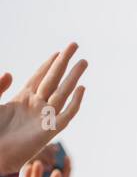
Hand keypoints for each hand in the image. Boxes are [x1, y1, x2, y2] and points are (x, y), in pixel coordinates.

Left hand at [0, 43, 86, 172]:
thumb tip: (12, 73)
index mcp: (22, 99)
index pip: (40, 77)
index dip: (49, 64)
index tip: (59, 52)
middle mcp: (36, 106)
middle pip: (53, 79)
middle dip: (64, 62)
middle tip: (74, 45)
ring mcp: (44, 118)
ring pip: (62, 92)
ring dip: (73, 77)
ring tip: (83, 62)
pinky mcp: (48, 132)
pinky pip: (66, 116)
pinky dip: (75, 103)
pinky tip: (82, 90)